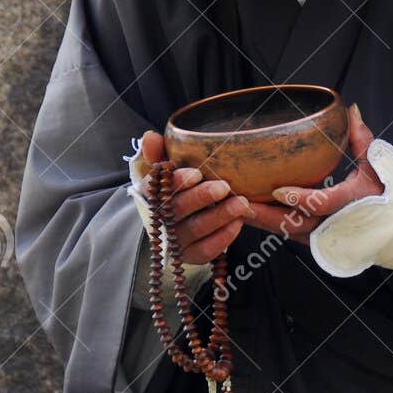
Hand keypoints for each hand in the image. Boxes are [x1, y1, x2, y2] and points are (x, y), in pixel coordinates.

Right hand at [138, 130, 257, 263]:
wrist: (185, 221)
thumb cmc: (182, 188)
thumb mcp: (171, 169)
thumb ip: (160, 154)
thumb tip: (150, 137)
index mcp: (153, 194)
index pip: (158, 188)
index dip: (177, 182)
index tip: (197, 173)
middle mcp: (161, 219)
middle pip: (177, 210)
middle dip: (201, 197)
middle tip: (224, 186)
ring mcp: (175, 240)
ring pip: (194, 230)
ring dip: (219, 216)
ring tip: (241, 203)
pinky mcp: (190, 256)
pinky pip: (205, 251)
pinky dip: (221, 239)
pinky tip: (237, 225)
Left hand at [249, 103, 383, 242]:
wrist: (390, 231)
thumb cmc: (384, 195)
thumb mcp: (377, 165)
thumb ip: (362, 139)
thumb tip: (351, 110)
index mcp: (349, 202)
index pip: (321, 203)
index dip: (300, 198)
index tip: (278, 190)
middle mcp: (332, 223)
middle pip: (292, 223)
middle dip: (264, 214)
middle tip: (238, 201)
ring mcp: (321, 234)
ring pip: (284, 231)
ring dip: (258, 220)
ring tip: (231, 205)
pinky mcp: (313, 239)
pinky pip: (285, 233)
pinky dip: (265, 224)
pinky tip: (244, 212)